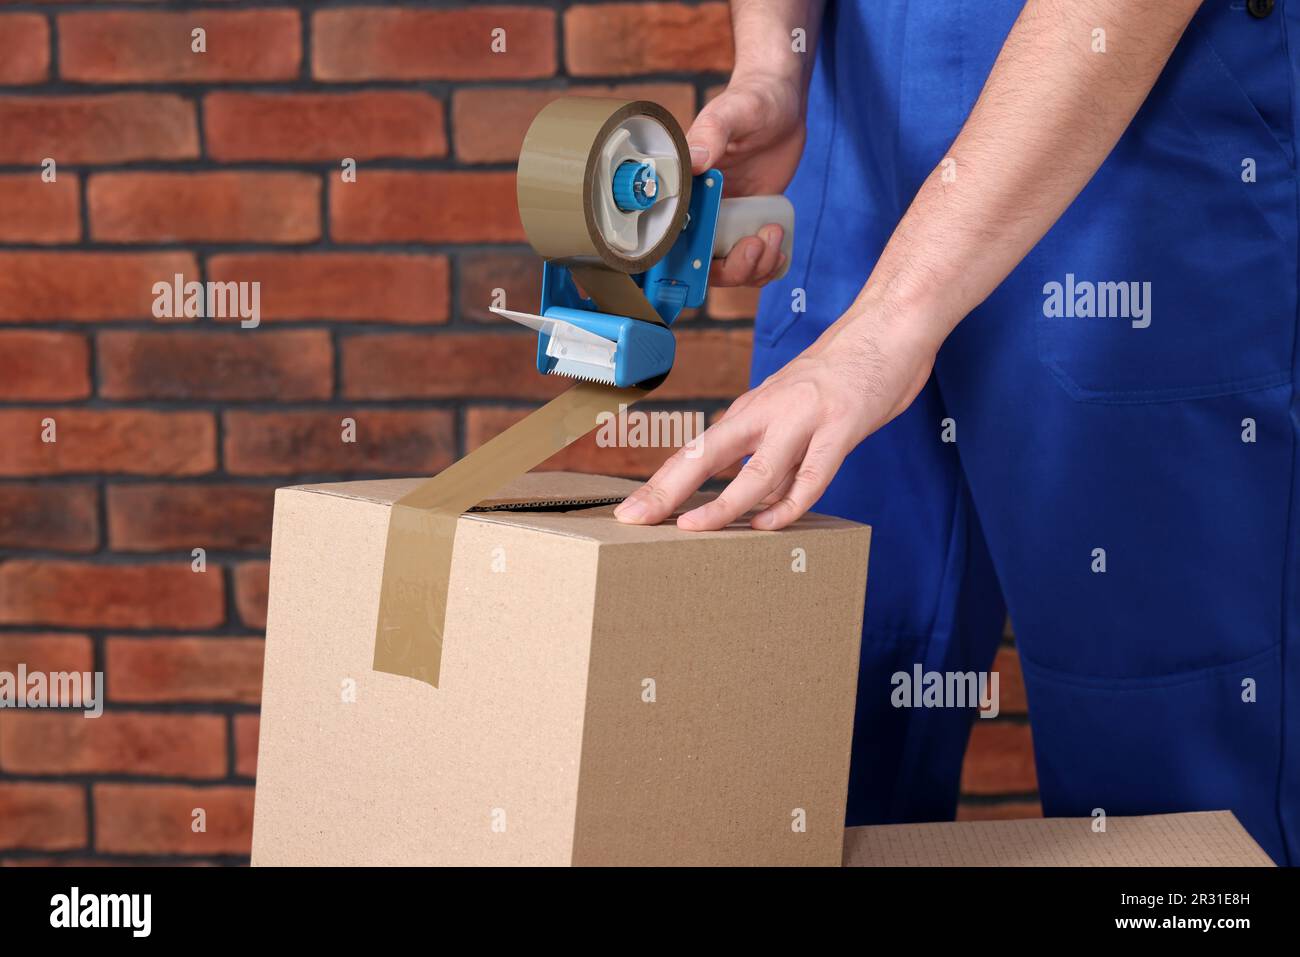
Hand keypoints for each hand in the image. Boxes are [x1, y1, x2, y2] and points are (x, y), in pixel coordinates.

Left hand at [615, 303, 940, 529]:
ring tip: (693, 529)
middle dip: (666, 489)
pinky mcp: (841, 425)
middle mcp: (768, 411)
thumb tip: (754, 502)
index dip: (661, 483)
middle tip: (633, 519)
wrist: (889, 325)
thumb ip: (776, 457)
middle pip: (707, 454)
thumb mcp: (794, 413)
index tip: (630, 512)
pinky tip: (770, 523)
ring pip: (756, 471)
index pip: (696, 451)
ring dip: (723, 503)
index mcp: (752, 410)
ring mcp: (803, 417)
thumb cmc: (842, 374)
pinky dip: (790, 503)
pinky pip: (812, 474)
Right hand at [690, 73, 805, 286]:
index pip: (672, 237)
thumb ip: (711, 134)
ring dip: (754, 267)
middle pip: (704, 265)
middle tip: (756, 243)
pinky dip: (767, 266)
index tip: (712, 254)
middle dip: (732, 268)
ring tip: (774, 235)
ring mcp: (727, 219)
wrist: (782, 103)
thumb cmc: (752, 100)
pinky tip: (781, 251)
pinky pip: (754, 260)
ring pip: (731, 268)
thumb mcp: (730, 114)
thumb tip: (693, 159)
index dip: (687, 259)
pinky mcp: (751, 222)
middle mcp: (702, 209)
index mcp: (685, 188)